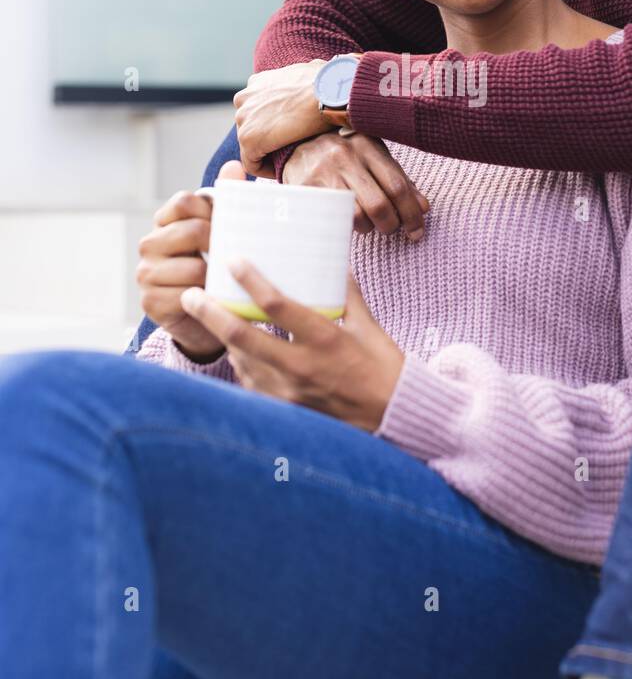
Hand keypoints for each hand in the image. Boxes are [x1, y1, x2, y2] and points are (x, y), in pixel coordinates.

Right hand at [136, 160, 246, 358]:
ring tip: (225, 282)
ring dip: (216, 278)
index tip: (225, 227)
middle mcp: (149, 244)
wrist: (206, 317)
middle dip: (219, 245)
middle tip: (234, 258)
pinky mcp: (150, 303)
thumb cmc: (216, 267)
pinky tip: (213, 300)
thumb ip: (228, 199)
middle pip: (193, 230)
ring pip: (194, 267)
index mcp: (165, 221)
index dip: (211, 211)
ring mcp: (146, 274)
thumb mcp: (223, 233)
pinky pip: (187, 296)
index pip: (185, 201)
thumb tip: (234, 165)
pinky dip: (207, 299)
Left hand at [179, 262, 404, 429]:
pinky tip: (239, 351)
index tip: (232, 260)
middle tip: (191, 294)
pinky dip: (242, 364)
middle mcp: (302, 366)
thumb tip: (335, 264)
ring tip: (210, 317)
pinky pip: (252, 384)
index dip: (251, 281)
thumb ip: (348, 294)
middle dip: (210, 313)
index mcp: (325, 339)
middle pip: (242, 336)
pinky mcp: (286, 409)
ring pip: (241, 360)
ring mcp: (289, 392)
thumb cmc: (384, 369)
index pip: (278, 306)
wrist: (393, 417)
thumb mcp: (369, 326)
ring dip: (223, 338)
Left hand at [234, 61, 332, 176]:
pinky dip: (266, 170)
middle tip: (290, 149)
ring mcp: (243, 118)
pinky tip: (283, 170)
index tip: (289, 136)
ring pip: (250, 146)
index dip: (273, 126)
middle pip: (251, 128)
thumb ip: (300, 82)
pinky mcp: (249, 138)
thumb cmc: (328, 84)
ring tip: (288, 159)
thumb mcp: (309, 73)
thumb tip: (316, 80)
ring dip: (268, 154)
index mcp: (257, 83)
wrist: (330, 92)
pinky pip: (252, 163)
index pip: (257, 112)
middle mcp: (245, 98)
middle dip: (269, 139)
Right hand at [283, 132, 428, 239]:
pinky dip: (346, 229)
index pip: (397, 185)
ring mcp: (323, 173)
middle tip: (392, 229)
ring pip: (357, 216)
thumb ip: (398, 180)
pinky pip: (334, 220)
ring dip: (368, 228)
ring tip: (368, 224)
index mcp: (367, 145)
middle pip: (379, 204)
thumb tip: (424, 208)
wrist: (296, 145)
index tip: (417, 230)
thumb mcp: (373, 158)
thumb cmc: (344, 155)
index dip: (412, 213)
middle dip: (391, 225)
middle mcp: (345, 156)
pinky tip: (349, 225)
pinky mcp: (306, 190)